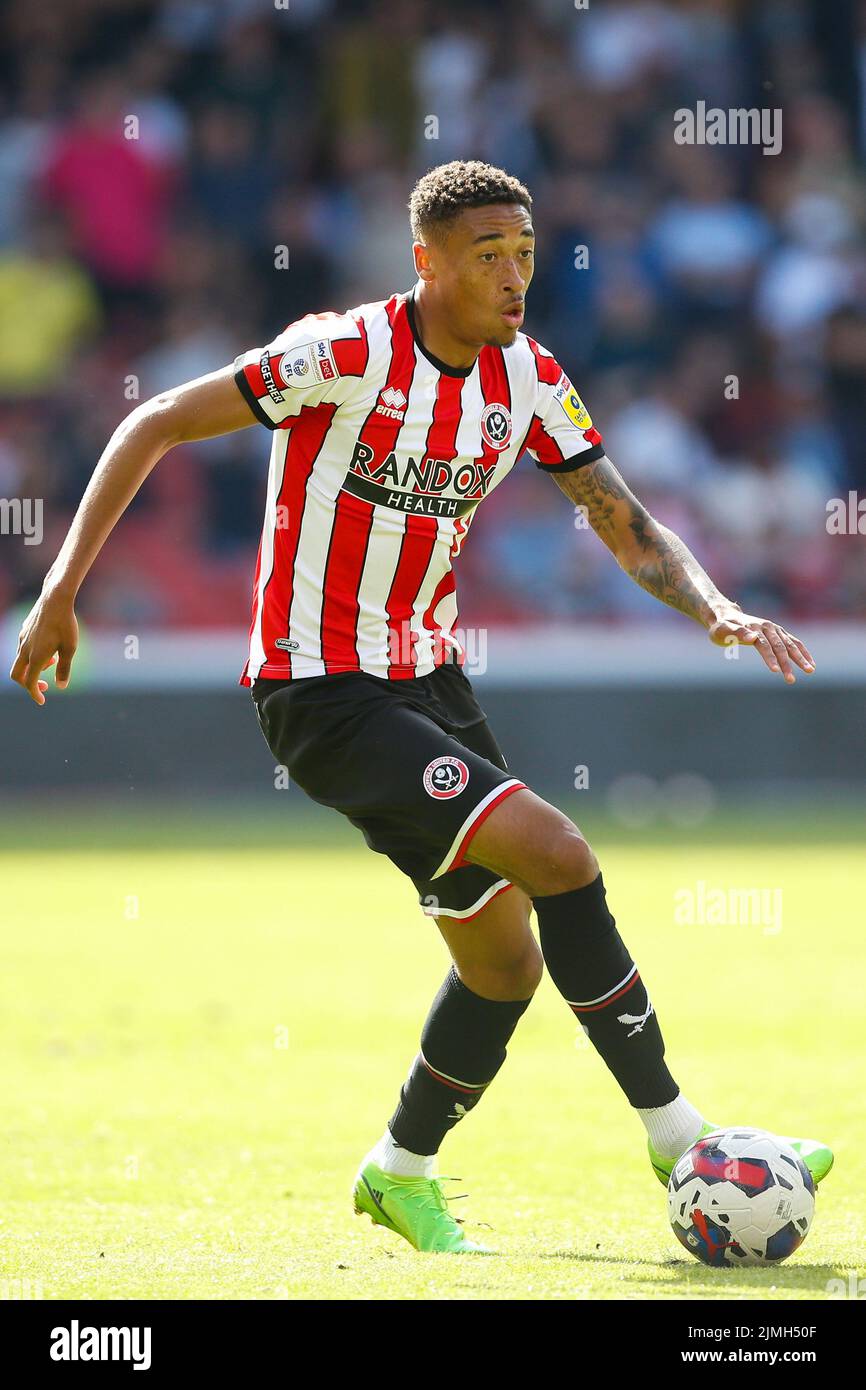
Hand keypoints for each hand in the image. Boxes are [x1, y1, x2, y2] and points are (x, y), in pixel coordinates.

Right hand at [9, 589, 78, 704]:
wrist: (55, 599)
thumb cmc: (66, 624)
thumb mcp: (70, 648)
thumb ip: (64, 669)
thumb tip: (60, 686)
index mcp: (35, 657)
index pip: (29, 682)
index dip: (34, 694)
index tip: (42, 700)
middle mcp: (25, 649)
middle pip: (17, 674)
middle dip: (28, 684)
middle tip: (44, 685)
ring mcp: (22, 639)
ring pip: (21, 661)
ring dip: (34, 667)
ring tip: (53, 661)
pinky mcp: (24, 630)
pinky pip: (23, 649)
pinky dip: (33, 655)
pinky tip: (48, 648)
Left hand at [707, 608, 814, 682]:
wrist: (726, 615)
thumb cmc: (721, 627)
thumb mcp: (722, 630)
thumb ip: (736, 632)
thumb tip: (752, 637)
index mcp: (754, 627)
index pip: (764, 645)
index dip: (769, 658)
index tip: (775, 671)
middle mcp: (767, 627)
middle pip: (779, 646)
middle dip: (787, 664)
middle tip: (791, 680)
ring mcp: (775, 629)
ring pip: (790, 644)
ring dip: (800, 658)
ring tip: (810, 671)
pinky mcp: (779, 632)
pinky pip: (794, 642)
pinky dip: (803, 652)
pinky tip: (810, 663)